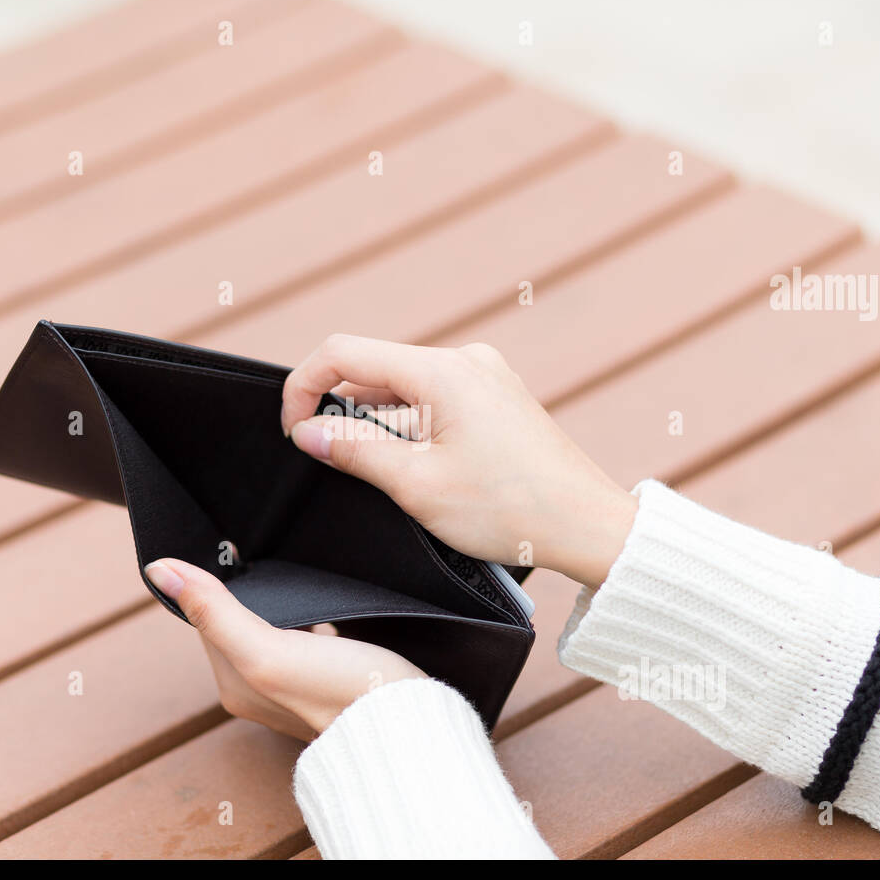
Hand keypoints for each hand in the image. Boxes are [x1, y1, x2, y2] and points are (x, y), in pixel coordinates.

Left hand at [145, 557, 425, 739]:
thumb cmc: (340, 690)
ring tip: (296, 572)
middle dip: (250, 589)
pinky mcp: (329, 675)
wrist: (409, 723)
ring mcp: (295, 682)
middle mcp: (258, 686)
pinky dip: (312, 613)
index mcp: (233, 683)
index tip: (230, 547)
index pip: (207, 616)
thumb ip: (216, 612)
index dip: (215, 581)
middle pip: (239, 620)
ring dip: (283, 599)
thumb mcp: (267, 648)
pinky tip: (327, 602)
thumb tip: (160, 570)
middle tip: (262, 550)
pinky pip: (308, 633)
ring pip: (275, 624)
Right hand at [280, 335, 635, 587]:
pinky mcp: (494, 399)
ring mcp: (483, 377)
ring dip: (377, 426)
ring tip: (386, 478)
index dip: (303, 387)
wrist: (587, 527)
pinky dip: (408, 429)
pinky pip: (432, 401)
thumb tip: (305, 432)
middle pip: (373, 370)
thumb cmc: (510, 509)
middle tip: (329, 463)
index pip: (343, 352)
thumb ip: (352, 449)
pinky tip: (414, 470)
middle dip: (340, 412)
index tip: (293, 432)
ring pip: (401, 389)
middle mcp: (464, 360)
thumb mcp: (416, 485)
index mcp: (442, 370)